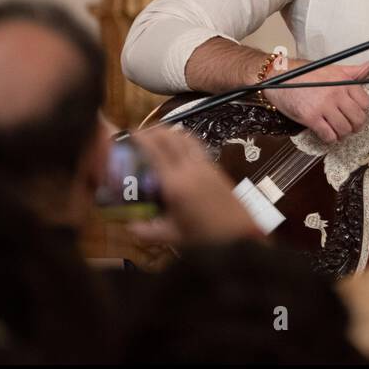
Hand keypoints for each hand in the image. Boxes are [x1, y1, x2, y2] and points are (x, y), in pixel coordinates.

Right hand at [126, 126, 258, 246]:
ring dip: (169, 133)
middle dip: (152, 131)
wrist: (240, 232)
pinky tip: (178, 148)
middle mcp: (189, 168)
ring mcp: (204, 165)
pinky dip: (183, 139)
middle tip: (139, 136)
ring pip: (184, 137)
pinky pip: (196, 145)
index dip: (141, 139)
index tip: (128, 135)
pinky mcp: (215, 166)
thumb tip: (129, 226)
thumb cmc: (205, 237)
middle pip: (169, 137)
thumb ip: (148, 231)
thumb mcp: (173, 237)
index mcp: (175, 184)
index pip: (154, 151)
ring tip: (156, 138)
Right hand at [262, 59, 368, 143]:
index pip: (365, 102)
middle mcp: (336, 93)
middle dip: (355, 126)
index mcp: (343, 81)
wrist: (277, 78)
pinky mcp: (311, 117)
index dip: (362, 111)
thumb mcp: (330, 68)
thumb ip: (351, 71)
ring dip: (342, 134)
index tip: (357, 113)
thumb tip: (368, 67)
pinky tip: (327, 134)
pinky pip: (328, 135)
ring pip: (344, 129)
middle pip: (357, 118)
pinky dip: (330, 139)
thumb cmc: (302, 74)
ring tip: (337, 131)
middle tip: (350, 126)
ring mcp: (323, 106)